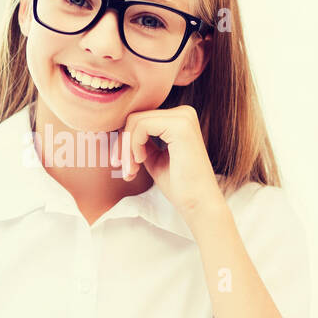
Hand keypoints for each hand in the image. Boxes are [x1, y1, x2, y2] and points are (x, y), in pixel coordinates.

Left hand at [118, 104, 224, 218]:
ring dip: (126, 147)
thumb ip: (141, 142)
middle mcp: (184, 113)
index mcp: (179, 119)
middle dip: (122, 144)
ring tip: (131, 170)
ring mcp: (183, 117)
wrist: (198, 204)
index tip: (123, 165)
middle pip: (135, 117)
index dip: (125, 140)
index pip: (140, 118)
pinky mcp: (180, 126)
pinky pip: (141, 126)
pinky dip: (133, 145)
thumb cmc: (178, 185)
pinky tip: (140, 161)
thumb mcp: (154, 158)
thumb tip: (119, 131)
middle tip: (123, 168)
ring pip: (135, 120)